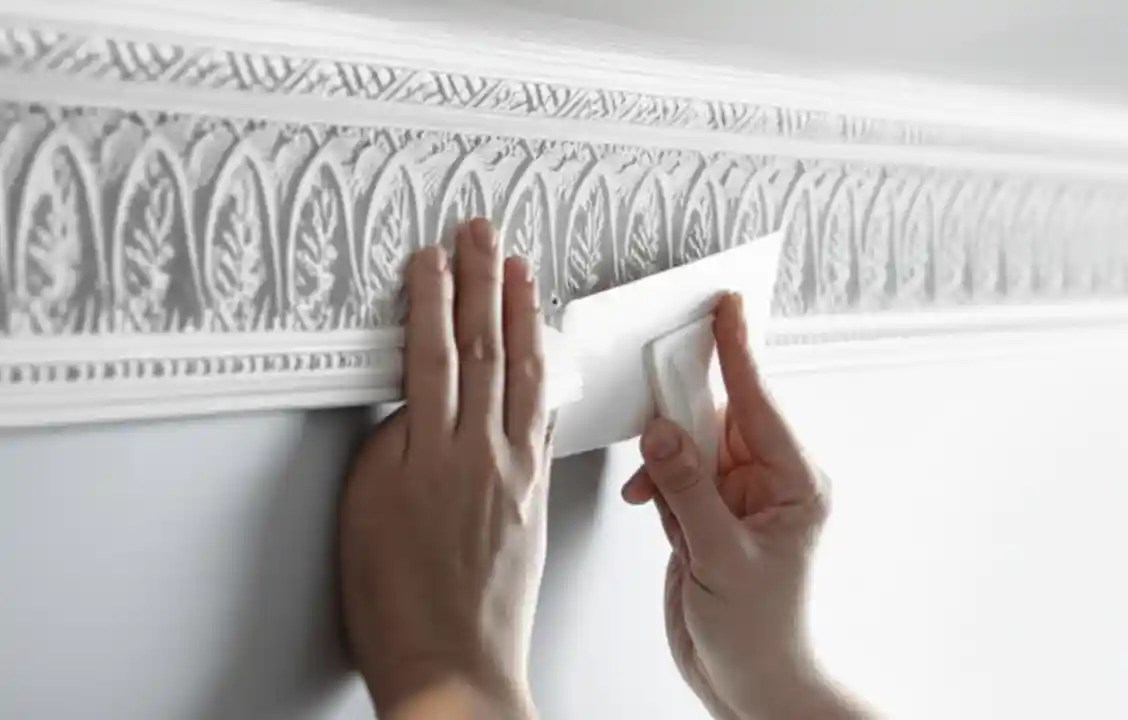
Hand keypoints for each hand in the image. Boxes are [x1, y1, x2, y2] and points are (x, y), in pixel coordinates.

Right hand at [340, 219, 549, 718]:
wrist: (451, 662)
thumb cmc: (397, 606)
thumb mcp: (365, 516)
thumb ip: (392, 449)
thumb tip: (414, 408)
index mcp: (421, 456)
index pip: (429, 355)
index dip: (432, 299)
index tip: (431, 257)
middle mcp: (473, 453)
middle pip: (478, 347)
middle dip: (480, 280)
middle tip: (481, 232)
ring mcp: (511, 469)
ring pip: (519, 372)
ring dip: (520, 312)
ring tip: (520, 268)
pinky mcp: (534, 490)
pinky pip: (543, 415)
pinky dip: (544, 373)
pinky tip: (545, 348)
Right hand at [622, 294, 869, 719]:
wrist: (749, 680)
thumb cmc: (760, 631)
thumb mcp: (722, 557)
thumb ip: (689, 489)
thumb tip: (662, 433)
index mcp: (795, 482)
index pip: (760, 401)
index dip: (738, 351)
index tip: (726, 306)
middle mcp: (767, 481)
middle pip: (719, 415)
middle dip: (683, 417)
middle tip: (656, 404)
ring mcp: (735, 496)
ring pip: (689, 443)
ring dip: (666, 464)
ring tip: (663, 501)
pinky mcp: (707, 512)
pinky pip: (674, 474)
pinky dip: (657, 486)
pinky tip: (654, 509)